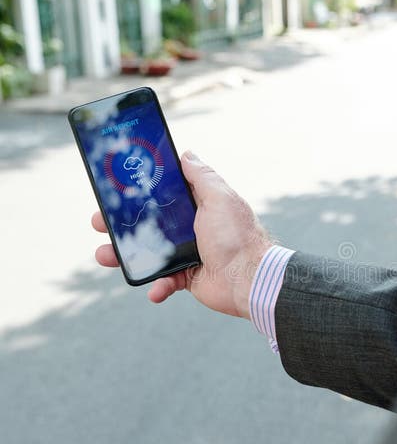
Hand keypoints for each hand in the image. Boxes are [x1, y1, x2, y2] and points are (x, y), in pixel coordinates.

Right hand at [93, 152, 272, 317]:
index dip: (138, 192)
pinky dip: (157, 286)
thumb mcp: (220, 198)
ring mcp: (186, 252)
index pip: (161, 194)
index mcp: (196, 206)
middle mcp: (189, 227)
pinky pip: (164, 280)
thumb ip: (202, 176)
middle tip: (99, 221)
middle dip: (120, 224)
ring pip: (147, 252)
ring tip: (104, 255)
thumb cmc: (237, 236)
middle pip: (147, 223)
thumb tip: (187, 153)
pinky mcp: (186, 277)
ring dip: (125, 255)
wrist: (251, 278)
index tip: (114, 189)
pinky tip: (153, 289)